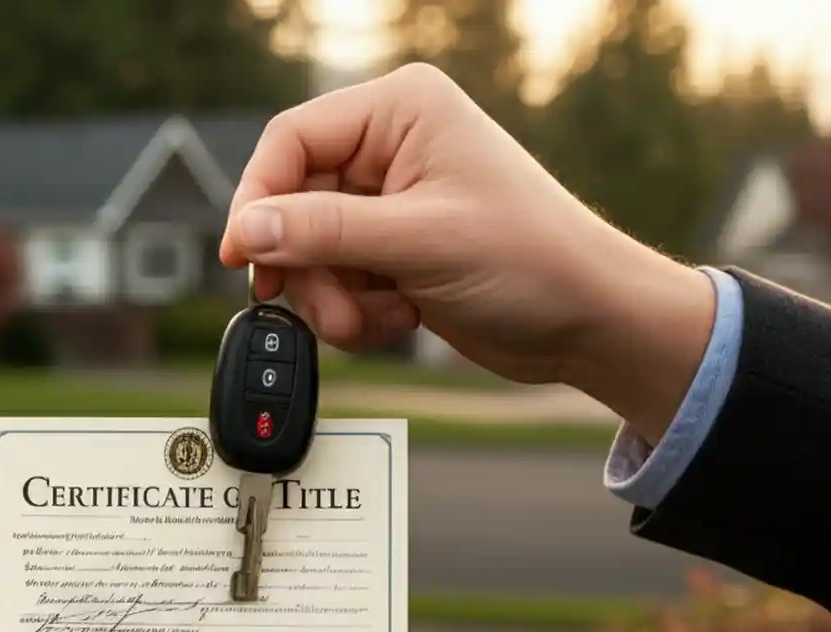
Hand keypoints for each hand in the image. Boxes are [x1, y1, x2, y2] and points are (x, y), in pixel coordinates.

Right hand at [219, 63, 715, 442]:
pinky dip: (354, 310)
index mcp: (400, 110)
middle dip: (307, 266)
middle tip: (325, 307)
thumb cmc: (535, 259)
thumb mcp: (420, 240)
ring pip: (309, 250)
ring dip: (331, 297)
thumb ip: (323, 232)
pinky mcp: (393, 250)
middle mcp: (389, 147)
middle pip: (293, 202)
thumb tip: (246, 229)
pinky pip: (335, 279)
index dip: (256, 198)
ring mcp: (389, 202)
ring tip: (376, 318)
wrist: (590, 323)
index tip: (240, 256)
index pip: (292, 140)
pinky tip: (400, 316)